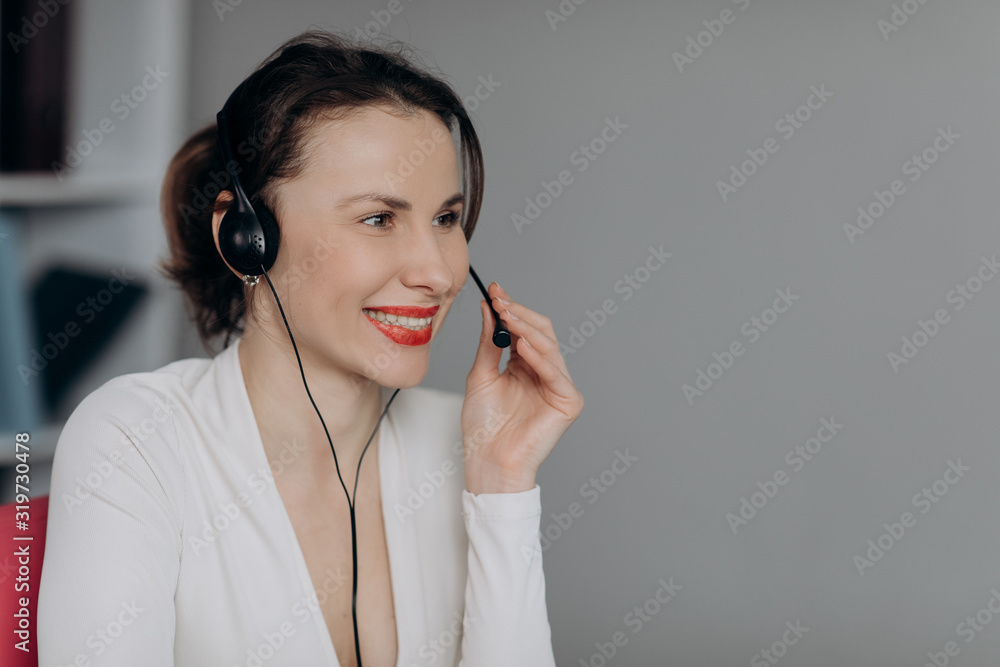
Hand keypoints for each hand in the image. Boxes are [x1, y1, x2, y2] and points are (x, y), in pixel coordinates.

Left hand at [462, 282, 584, 493]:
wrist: (488, 461)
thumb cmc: (483, 428)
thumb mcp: (481, 375)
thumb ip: (489, 342)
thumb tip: (489, 309)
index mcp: (525, 365)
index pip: (523, 329)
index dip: (510, 308)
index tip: (494, 289)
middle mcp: (544, 372)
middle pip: (541, 332)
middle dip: (519, 313)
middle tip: (501, 299)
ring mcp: (558, 386)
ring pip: (550, 347)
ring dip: (527, 329)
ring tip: (508, 316)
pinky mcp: (568, 402)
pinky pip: (557, 373)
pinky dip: (541, 358)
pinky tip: (524, 345)